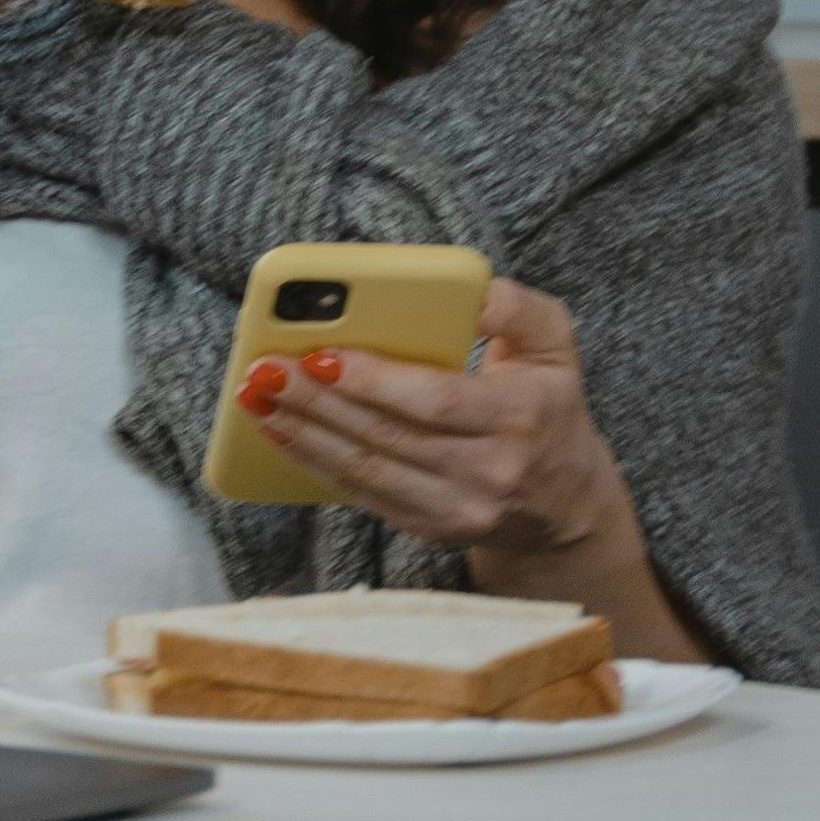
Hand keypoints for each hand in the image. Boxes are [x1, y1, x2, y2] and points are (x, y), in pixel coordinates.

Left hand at [235, 275, 664, 612]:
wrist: (563, 502)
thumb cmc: (547, 403)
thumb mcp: (554, 344)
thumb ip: (515, 308)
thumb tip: (468, 292)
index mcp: (523, 416)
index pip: (438, 402)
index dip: (375, 382)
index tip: (322, 353)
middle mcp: (493, 471)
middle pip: (389, 437)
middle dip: (318, 402)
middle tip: (266, 369)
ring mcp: (459, 509)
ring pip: (366, 470)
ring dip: (303, 433)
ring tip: (257, 397)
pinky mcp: (430, 528)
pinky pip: (362, 493)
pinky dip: (314, 462)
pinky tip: (280, 431)